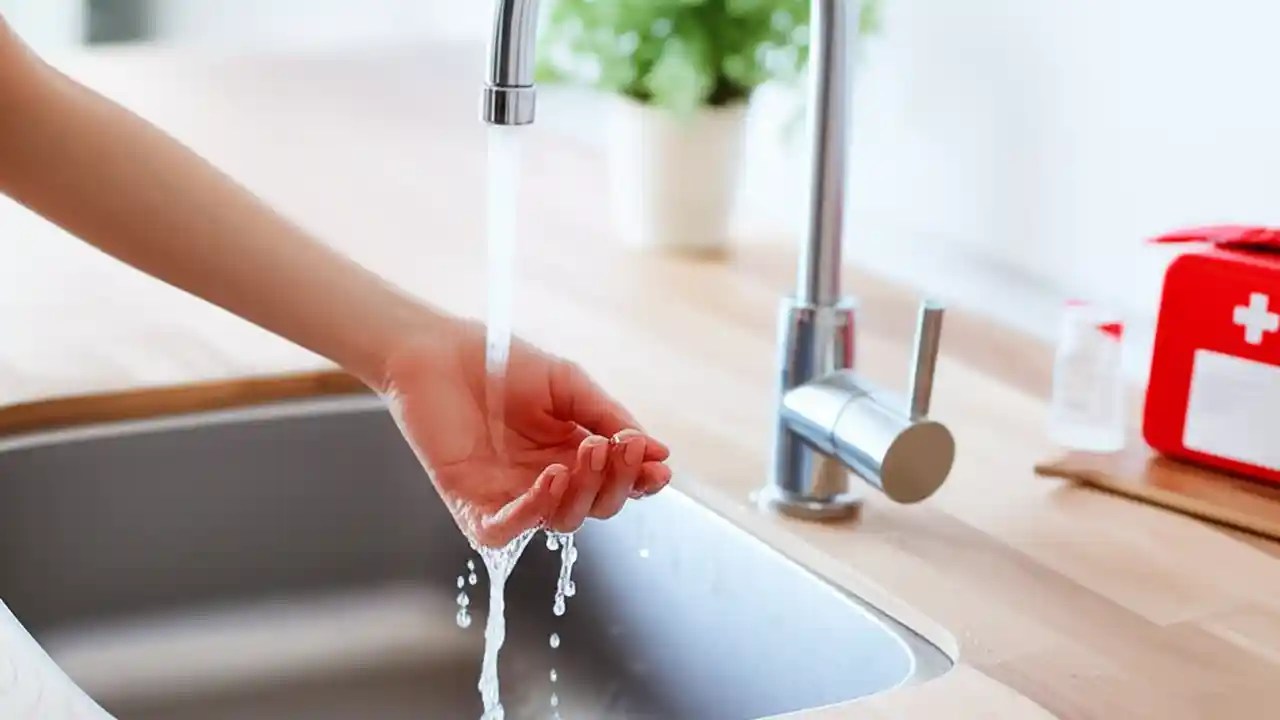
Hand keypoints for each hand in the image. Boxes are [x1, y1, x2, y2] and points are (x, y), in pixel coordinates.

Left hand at [380, 320, 671, 547]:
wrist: (438, 351)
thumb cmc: (501, 364)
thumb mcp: (568, 385)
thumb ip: (607, 417)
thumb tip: (658, 451)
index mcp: (572, 454)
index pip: (616, 484)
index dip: (640, 481)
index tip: (658, 467)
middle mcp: (545, 481)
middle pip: (596, 508)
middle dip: (614, 483)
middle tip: (613, 447)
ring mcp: (509, 495)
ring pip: (560, 523)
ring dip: (580, 495)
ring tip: (581, 456)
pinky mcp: (471, 504)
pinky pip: (504, 532)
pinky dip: (531, 514)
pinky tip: (548, 479)